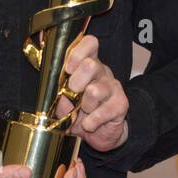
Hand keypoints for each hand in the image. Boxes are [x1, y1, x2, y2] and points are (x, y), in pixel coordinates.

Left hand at [51, 33, 128, 153]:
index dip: (77, 53)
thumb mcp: (63, 100)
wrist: (97, 134)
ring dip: (84, 106)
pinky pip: (103, 112)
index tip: (68, 69)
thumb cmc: (78, 111)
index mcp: (87, 64)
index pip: (89, 43)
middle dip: (75, 84)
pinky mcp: (121, 104)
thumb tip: (56, 91)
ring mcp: (113, 87)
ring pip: (95, 90)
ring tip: (84, 112)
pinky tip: (89, 124)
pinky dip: (91, 122)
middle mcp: (102, 72)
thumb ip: (57, 92)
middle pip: (90, 65)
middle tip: (72, 95)